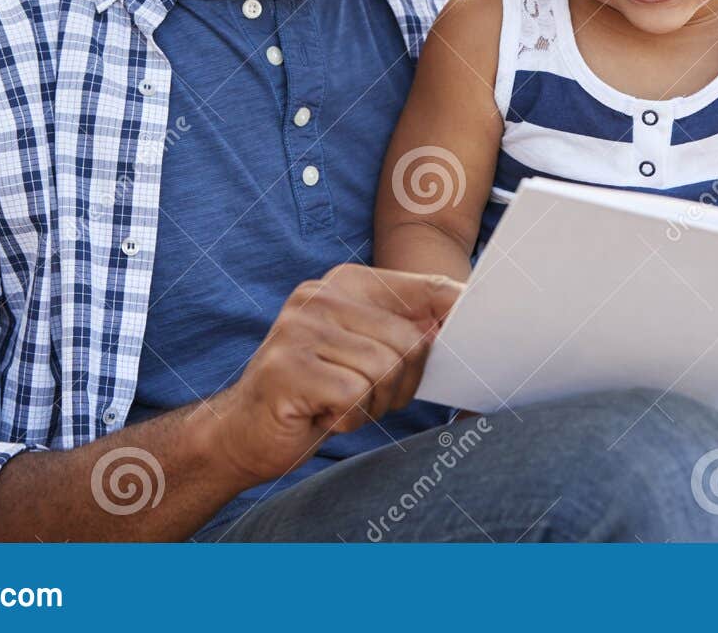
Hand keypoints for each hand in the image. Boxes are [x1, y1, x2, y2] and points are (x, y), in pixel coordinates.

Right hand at [204, 264, 460, 485]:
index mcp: (344, 284)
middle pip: (409, 340)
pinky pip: (355, 396)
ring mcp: (299, 329)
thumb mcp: (364, 353)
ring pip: (384, 369)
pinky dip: (349, 418)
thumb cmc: (317, 394)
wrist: (240, 433)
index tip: (476, 319)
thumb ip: (405, 330)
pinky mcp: (288, 368)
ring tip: (343, 405)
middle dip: (403, 383)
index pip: (423, 288)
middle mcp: (319, 296)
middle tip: (373, 399)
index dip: (455, 309)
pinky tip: (323, 415)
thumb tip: (463, 315)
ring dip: (374, 404)